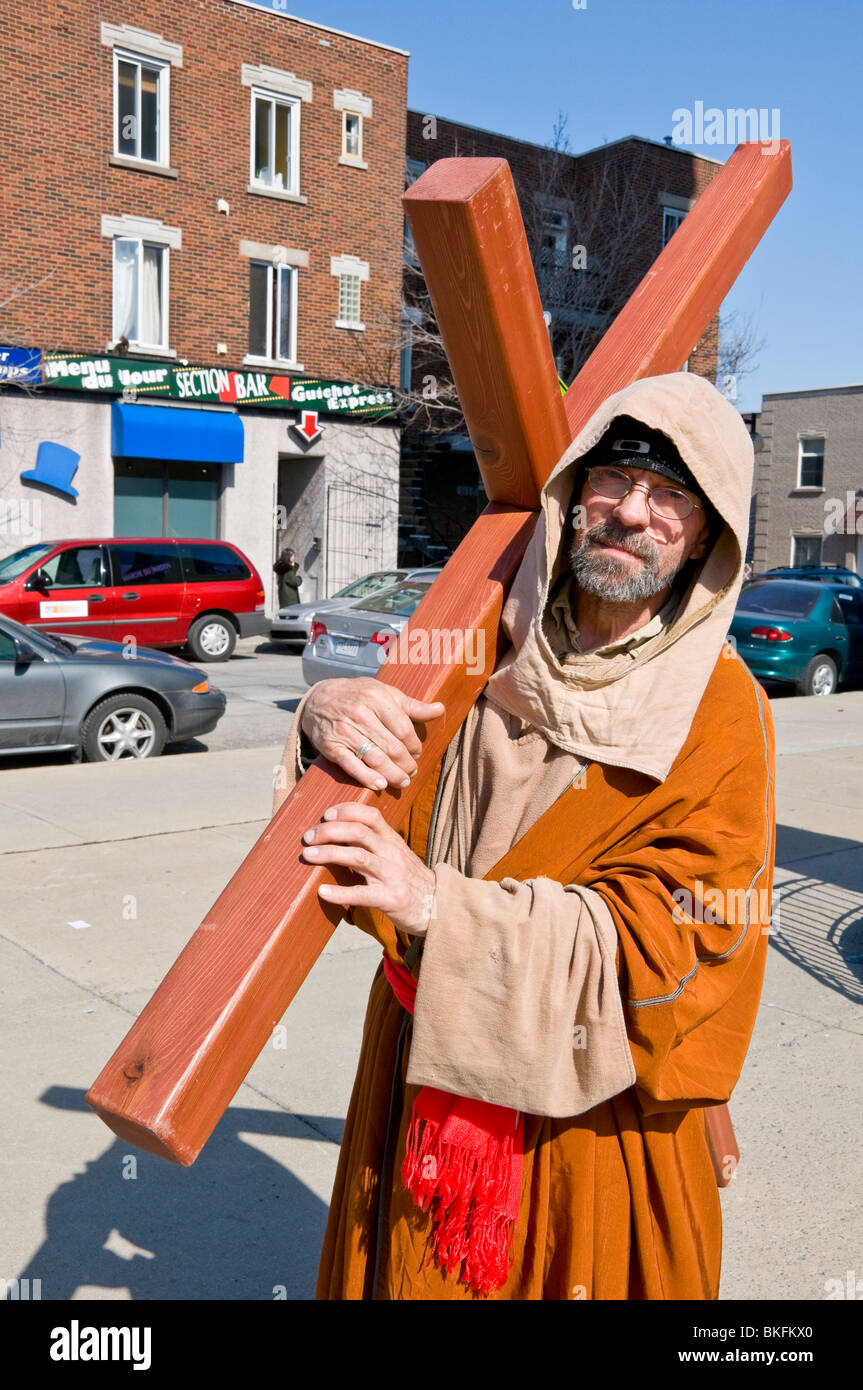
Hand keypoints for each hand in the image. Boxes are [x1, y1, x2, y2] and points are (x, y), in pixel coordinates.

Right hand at [300, 677, 444, 790]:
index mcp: (377, 699)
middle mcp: (360, 714)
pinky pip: (352, 766)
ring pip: (375, 759)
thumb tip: (440, 709)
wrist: (319, 700)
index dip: (414, 746)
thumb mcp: (385, 694)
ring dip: (393, 774)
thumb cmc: (358, 696)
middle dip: (406, 764)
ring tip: (402, 782)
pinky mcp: (331, 747)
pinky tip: (380, 784)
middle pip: (392, 747)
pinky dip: (367, 778)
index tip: (416, 754)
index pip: (404, 730)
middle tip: (411, 772)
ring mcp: (345, 731)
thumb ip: (412, 706)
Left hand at [301, 802, 436, 933]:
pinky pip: (362, 894)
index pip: (370, 815)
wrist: (439, 907)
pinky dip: (340, 893)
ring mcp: (392, 875)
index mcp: (392, 840)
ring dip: (329, 853)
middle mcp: (392, 853)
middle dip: (329, 831)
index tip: (326, 814)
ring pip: (358, 857)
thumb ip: (374, 843)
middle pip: (358, 832)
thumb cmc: (410, 880)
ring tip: (308, 855)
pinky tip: (323, 892)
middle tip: (308, 837)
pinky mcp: (391, 899)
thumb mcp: (396, 855)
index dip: (346, 810)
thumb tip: (340, 833)